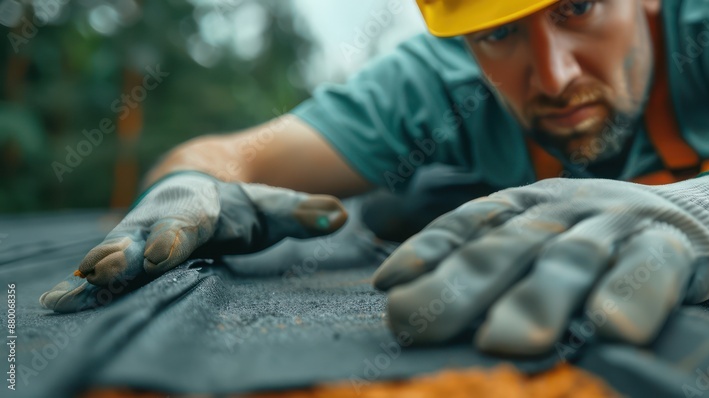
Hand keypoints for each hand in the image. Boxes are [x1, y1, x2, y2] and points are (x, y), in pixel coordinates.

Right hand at [40, 172, 347, 312]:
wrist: (194, 178)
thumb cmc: (239, 202)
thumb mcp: (273, 205)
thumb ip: (305, 213)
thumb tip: (340, 215)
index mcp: (196, 211)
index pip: (187, 225)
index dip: (177, 237)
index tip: (167, 250)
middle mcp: (158, 223)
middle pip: (140, 239)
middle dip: (124, 254)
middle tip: (106, 268)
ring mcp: (136, 239)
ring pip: (113, 254)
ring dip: (94, 272)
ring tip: (70, 292)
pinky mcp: (124, 256)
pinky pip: (99, 272)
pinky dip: (79, 285)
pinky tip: (57, 303)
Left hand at [372, 172, 708, 354]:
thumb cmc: (611, 240)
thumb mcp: (549, 237)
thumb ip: (492, 256)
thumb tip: (403, 294)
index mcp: (533, 204)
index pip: (471, 221)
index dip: (428, 250)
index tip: (388, 286)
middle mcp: (569, 207)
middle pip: (506, 246)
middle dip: (458, 285)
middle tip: (415, 323)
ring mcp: (621, 223)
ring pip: (571, 259)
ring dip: (537, 300)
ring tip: (504, 342)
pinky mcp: (675, 246)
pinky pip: (652, 269)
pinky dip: (632, 296)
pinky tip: (613, 330)